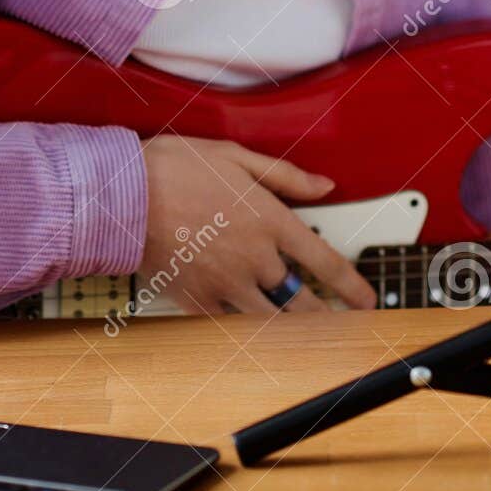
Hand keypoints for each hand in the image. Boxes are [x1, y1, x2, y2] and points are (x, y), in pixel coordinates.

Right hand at [137, 134, 376, 315]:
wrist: (123, 195)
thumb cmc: (175, 167)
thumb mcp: (236, 155)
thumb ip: (285, 176)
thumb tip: (324, 185)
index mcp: (270, 220)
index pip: (324, 261)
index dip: (351, 286)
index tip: (368, 301)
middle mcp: (254, 257)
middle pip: (301, 300)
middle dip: (325, 317)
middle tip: (339, 327)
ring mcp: (226, 283)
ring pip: (269, 318)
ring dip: (288, 328)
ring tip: (303, 336)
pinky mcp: (196, 299)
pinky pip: (227, 322)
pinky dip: (239, 325)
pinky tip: (246, 325)